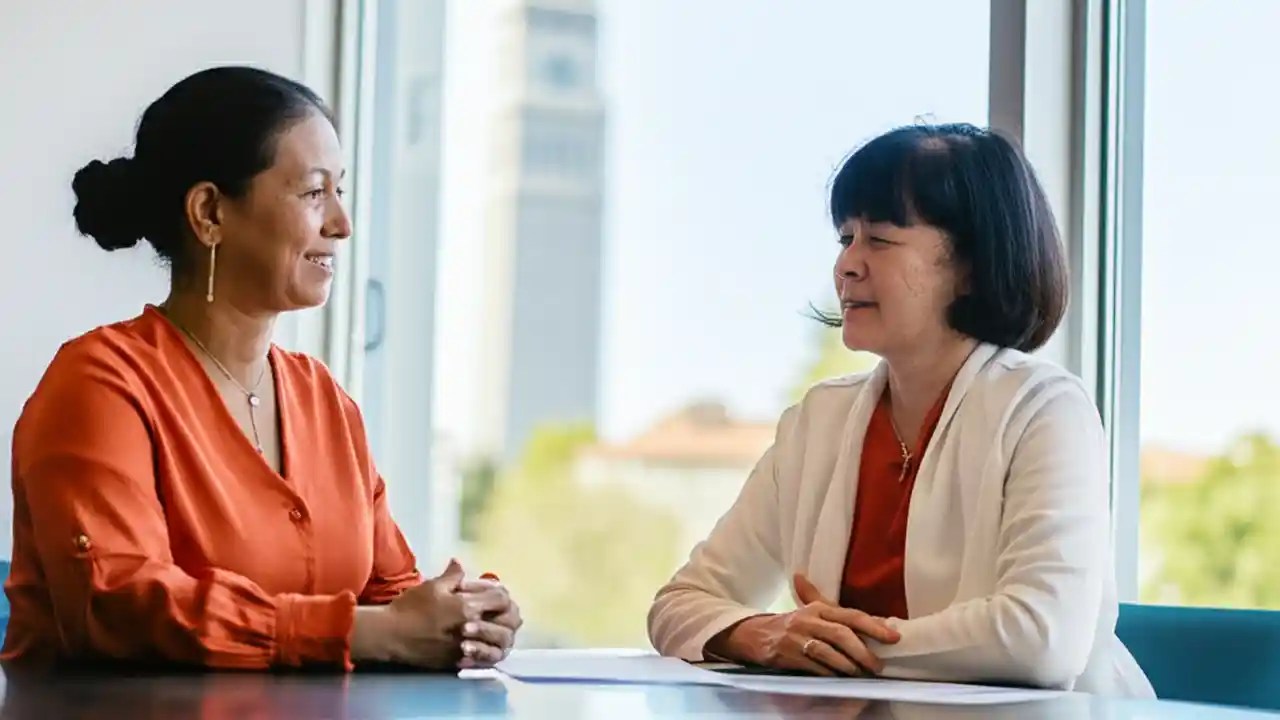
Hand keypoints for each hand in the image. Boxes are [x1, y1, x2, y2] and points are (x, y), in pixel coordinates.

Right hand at [351, 559, 509, 668]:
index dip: (502, 594)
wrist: (391, 635)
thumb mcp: (432, 586)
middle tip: (499, 613)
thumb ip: (452, 576)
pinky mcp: (456, 661)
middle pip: (505, 625)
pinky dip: (484, 649)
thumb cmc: (410, 608)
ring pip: (496, 644)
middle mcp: (471, 628)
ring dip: (498, 635)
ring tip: (492, 628)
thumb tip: (459, 563)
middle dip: (506, 617)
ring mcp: (465, 647)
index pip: (501, 599)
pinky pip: (481, 658)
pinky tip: (478, 642)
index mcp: (467, 607)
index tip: (496, 593)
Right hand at [705, 573, 900, 676]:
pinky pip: (815, 667)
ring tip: (861, 674)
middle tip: (877, 666)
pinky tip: (840, 679)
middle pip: (842, 634)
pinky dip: (830, 675)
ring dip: (849, 666)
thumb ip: (841, 613)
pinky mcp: (789, 655)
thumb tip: (876, 615)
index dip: (875, 626)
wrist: (754, 634)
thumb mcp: (811, 611)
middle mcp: (809, 620)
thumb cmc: (791, 624)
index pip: (852, 615)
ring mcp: (798, 638)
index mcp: (819, 608)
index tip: (894, 637)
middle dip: (863, 651)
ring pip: (829, 653)